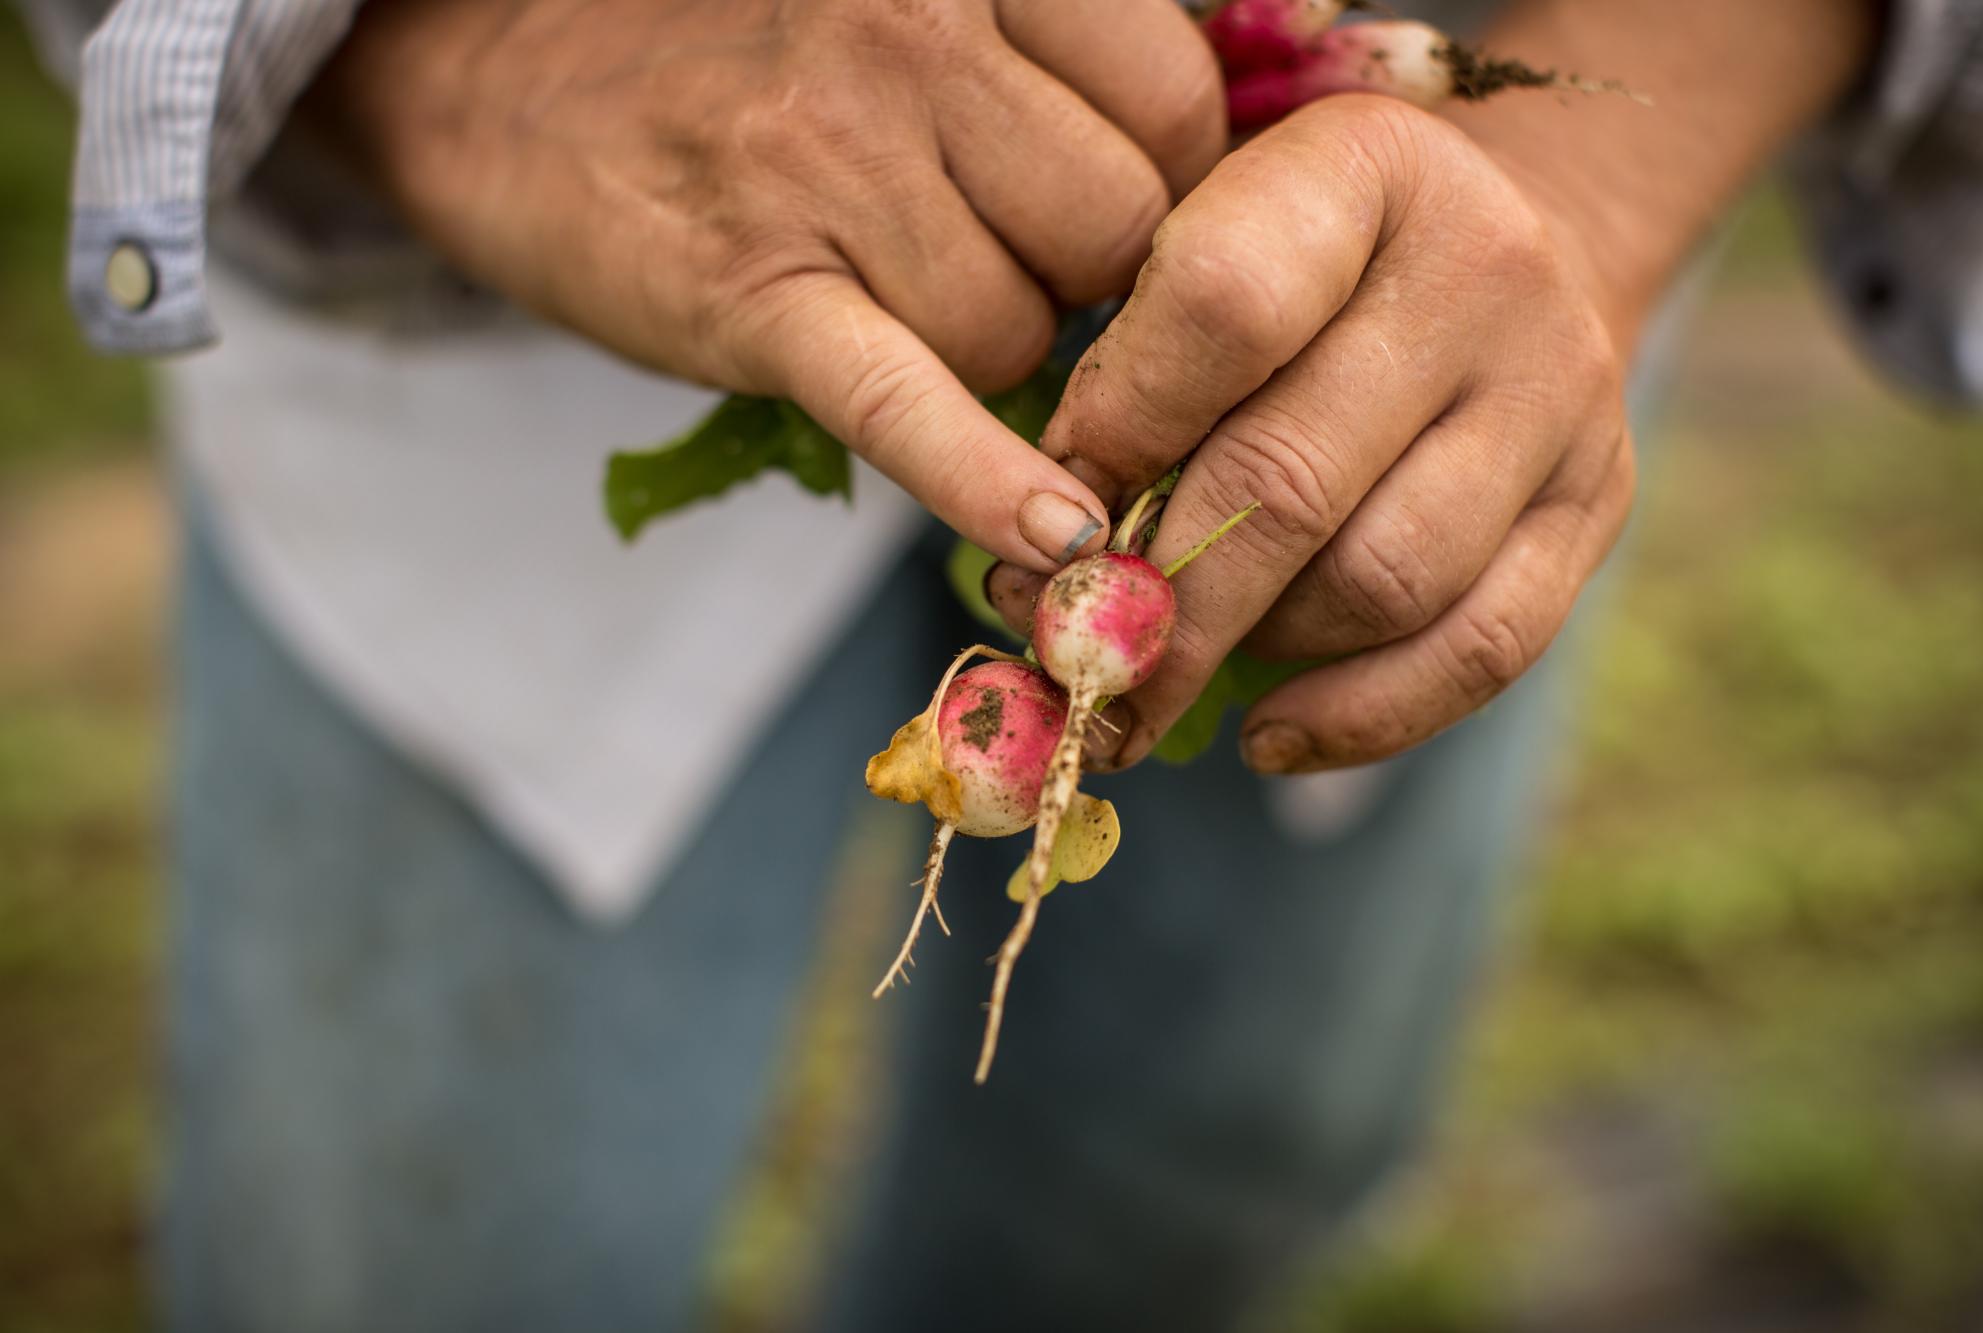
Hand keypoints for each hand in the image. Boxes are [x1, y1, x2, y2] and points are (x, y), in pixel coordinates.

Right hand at [308, 0, 1225, 571]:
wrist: (499, 65)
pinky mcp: (753, 295)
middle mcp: (912, 39)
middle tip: (1005, 264)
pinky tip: (1056, 541)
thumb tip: (1224, 150)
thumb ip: (1055, 49)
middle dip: (1089, 277)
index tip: (1116, 210)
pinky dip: (985, 481)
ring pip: (1025, 327)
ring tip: (898, 292)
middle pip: (1121, 227)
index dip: (1168, 183)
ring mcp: (828, 168)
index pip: (1176, 102)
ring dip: (998, 348)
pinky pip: (909, 401)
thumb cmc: (743, 41)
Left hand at [991, 93, 1635, 769]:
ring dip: (1251, 649)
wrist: (1517, 235)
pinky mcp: (1596, 506)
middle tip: (1074, 660)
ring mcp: (1559, 396)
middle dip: (1159, 600)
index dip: (1119, 432)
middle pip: (1293, 479)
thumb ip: (1135, 362)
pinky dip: (1358, 719)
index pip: (1225, 308)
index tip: (1050, 516)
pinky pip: (1480, 652)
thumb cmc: (1306, 255)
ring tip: (1171, 666)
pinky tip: (1266, 737)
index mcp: (1365, 168)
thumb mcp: (1214, 235)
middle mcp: (1487, 271)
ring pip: (1382, 582)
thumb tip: (1051, 559)